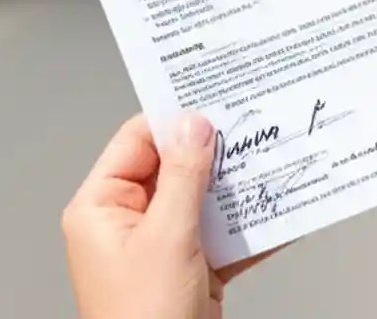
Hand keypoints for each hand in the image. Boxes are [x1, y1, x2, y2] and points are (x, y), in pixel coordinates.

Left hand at [62, 113, 272, 318]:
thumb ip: (183, 177)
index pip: (136, 142)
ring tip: (271, 165)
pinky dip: (246, 227)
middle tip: (251, 131)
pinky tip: (277, 214)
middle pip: (172, 168)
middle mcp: (124, 222)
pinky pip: (218, 236)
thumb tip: (194, 126)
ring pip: (200, 201)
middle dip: (213, 155)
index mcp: (99, 207)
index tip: (213, 106)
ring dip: (234, 189)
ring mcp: (157, 247)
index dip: (173, 122)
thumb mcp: (167, 237)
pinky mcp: (187, 270)